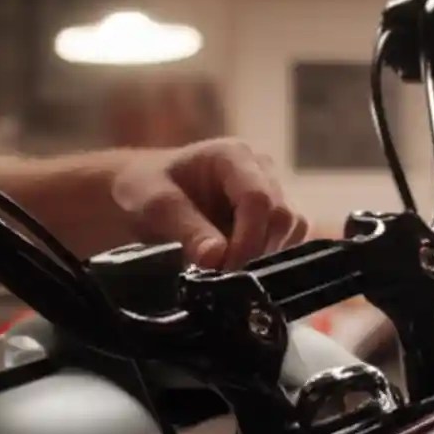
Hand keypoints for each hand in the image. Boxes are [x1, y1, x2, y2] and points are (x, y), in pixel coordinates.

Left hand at [111, 138, 309, 268]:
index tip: (223, 269)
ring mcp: (271, 193)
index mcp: (234, 156)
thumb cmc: (145, 190)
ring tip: (227, 273)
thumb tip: (217, 258)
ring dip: (264, 259)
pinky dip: (268, 262)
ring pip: (291, 230)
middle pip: (282, 216)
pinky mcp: (272, 219)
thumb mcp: (155, 206)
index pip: (259, 198)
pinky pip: (288, 243)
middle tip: (222, 277)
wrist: (141, 195)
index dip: (247, 239)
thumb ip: (187, 229)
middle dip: (256, 252)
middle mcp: (261, 171)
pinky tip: (238, 270)